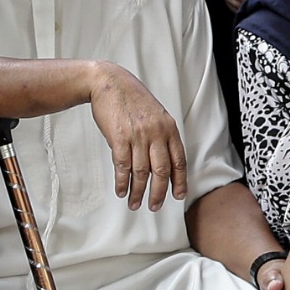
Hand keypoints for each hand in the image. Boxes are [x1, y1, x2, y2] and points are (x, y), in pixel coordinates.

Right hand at [87, 62, 186, 210]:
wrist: (110, 83)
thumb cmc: (133, 101)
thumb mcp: (156, 116)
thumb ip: (161, 137)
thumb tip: (162, 164)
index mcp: (169, 129)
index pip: (179, 161)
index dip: (179, 181)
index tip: (178, 196)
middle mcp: (156, 133)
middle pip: (161, 171)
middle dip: (159, 193)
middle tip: (154, 206)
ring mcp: (138, 136)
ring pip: (141, 172)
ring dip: (138, 191)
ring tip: (135, 204)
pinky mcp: (119, 137)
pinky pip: (123, 166)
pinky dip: (122, 181)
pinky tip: (121, 190)